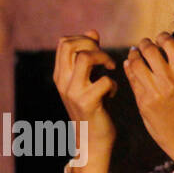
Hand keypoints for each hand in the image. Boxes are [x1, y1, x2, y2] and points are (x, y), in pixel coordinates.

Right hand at [53, 29, 116, 172]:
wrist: (92, 141)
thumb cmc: (93, 107)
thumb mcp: (87, 79)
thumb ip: (88, 56)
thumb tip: (92, 32)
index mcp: (60, 74)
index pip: (64, 42)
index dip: (83, 38)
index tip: (97, 49)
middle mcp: (62, 82)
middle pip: (71, 45)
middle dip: (93, 44)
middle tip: (104, 58)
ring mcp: (73, 92)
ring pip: (85, 57)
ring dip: (103, 58)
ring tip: (110, 69)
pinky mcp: (87, 103)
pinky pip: (104, 80)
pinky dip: (113, 84)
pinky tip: (112, 93)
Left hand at [123, 31, 173, 165]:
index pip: (169, 44)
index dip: (163, 37)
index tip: (161, 39)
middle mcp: (168, 81)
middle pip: (150, 51)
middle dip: (145, 43)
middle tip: (145, 44)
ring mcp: (154, 92)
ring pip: (136, 63)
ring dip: (134, 54)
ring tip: (136, 53)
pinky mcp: (142, 102)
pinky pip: (132, 79)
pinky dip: (129, 68)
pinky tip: (131, 64)